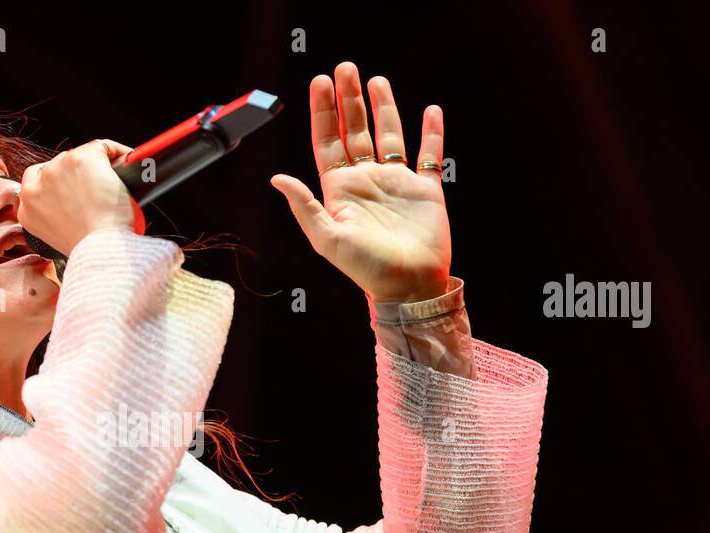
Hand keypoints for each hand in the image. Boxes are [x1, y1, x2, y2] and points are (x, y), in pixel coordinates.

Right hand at [17, 139, 146, 256]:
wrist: (101, 250)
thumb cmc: (89, 250)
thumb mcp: (59, 237)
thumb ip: (55, 215)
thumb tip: (72, 201)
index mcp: (27, 207)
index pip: (37, 181)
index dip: (59, 184)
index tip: (76, 191)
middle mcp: (35, 185)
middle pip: (59, 167)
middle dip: (77, 176)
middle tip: (97, 192)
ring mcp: (57, 169)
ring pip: (80, 157)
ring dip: (95, 168)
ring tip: (110, 187)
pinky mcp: (81, 158)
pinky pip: (103, 148)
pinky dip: (118, 155)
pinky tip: (125, 168)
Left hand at [270, 64, 450, 302]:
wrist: (409, 287)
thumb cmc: (366, 268)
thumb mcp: (328, 238)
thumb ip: (304, 206)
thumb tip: (277, 178)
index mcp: (340, 190)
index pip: (327, 142)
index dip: (323, 112)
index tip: (320, 82)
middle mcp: (366, 181)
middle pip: (356, 131)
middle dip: (349, 100)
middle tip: (345, 67)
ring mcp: (396, 183)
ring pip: (389, 136)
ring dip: (383, 108)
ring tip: (376, 80)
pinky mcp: (425, 190)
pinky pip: (430, 155)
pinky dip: (431, 133)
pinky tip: (430, 112)